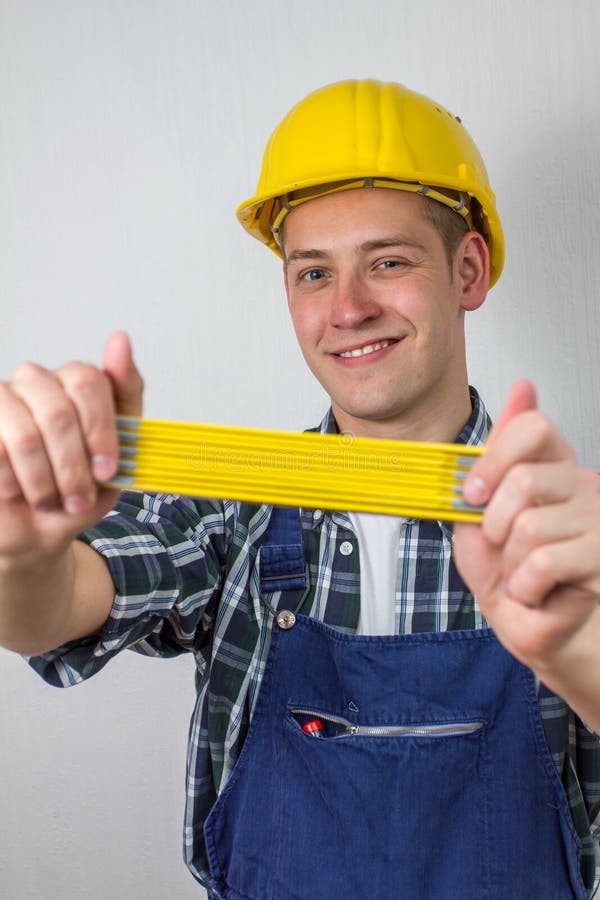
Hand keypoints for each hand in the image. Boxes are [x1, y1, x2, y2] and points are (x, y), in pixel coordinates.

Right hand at [0, 331, 142, 567]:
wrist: (40, 527)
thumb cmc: (81, 488)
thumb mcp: (120, 452)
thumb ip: (126, 395)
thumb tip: (120, 338)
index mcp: (75, 380)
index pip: (87, 382)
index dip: (100, 431)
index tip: (108, 469)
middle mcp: (36, 381)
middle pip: (58, 412)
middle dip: (73, 467)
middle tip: (80, 497)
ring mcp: (1, 400)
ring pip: (26, 435)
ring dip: (46, 482)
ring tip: (53, 502)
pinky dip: (16, 485)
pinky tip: (21, 493)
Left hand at [453, 381, 599, 696]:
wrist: (526, 623)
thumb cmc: (502, 569)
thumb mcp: (479, 512)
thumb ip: (493, 460)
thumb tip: (525, 388)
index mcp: (551, 465)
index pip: (533, 428)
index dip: (494, 459)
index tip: (473, 493)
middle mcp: (583, 484)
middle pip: (524, 479)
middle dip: (493, 523)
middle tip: (500, 546)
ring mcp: (597, 521)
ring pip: (529, 527)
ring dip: (508, 561)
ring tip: (519, 572)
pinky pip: (543, 563)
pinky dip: (523, 585)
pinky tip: (533, 590)